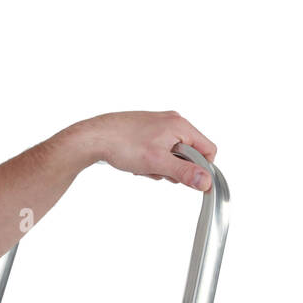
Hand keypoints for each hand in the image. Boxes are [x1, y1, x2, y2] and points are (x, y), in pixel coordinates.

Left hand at [83, 110, 216, 190]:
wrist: (94, 137)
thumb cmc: (122, 145)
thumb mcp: (157, 163)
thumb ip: (184, 172)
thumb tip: (206, 181)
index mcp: (180, 125)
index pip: (208, 149)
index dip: (202, 168)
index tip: (190, 181)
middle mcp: (172, 121)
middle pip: (189, 153)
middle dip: (174, 168)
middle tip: (157, 170)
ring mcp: (159, 125)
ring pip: (172, 154)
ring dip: (160, 166)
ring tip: (142, 166)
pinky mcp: (147, 131)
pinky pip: (158, 151)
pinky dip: (150, 161)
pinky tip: (136, 162)